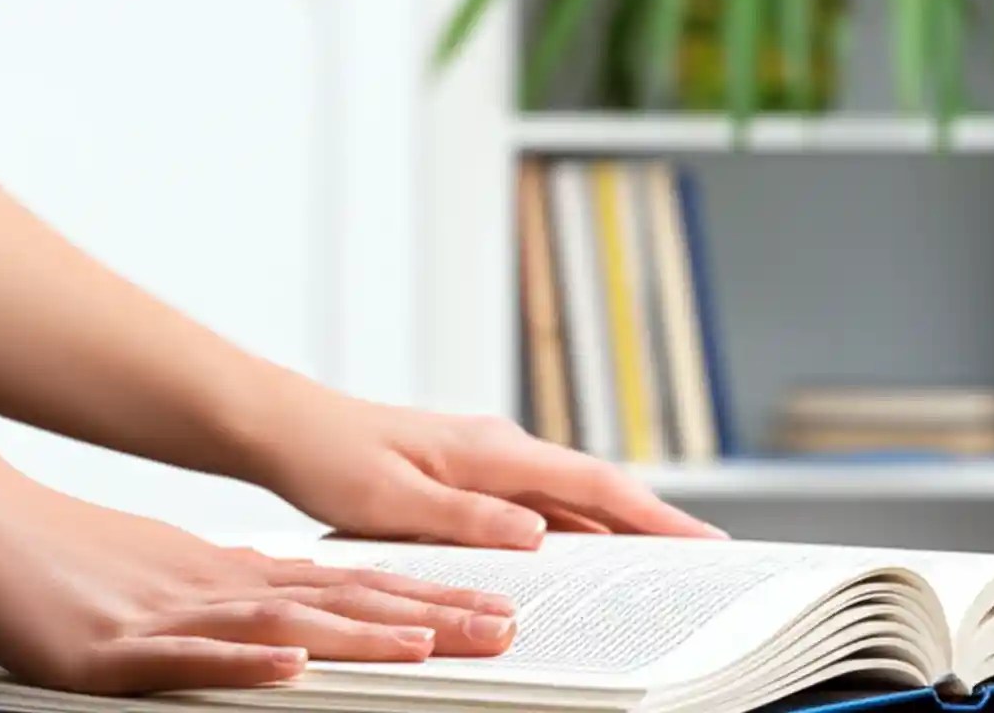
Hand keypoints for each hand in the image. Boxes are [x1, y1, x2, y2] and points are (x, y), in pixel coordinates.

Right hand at [0, 471, 517, 694]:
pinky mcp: (116, 649)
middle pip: (345, 605)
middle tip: (504, 628)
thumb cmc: (93, 566)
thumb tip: (311, 625)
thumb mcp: (193, 587)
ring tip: (427, 643)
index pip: (358, 591)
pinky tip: (292, 664)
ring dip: (360, 635)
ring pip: (285, 623)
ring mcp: (177, 617)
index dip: (430, 602)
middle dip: (430, 619)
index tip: (495, 610)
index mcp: (250, 582)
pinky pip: (190, 655)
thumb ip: (256, 604)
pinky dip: (244, 659)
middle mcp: (230, 592)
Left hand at [238, 382, 726, 549]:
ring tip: (658, 565)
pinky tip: (582, 553)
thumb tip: (540, 534)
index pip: (594, 484)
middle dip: (653, 523)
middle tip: (702, 560)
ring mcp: (490, 457)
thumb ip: (468, 518)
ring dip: (616, 527)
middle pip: (597, 489)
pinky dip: (574, 526)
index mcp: (492, 451)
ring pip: (571, 496)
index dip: (654, 516)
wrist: (291, 428)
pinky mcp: (474, 471)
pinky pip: (540, 501)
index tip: (702, 541)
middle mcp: (501, 448)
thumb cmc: (332, 459)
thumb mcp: (393, 501)